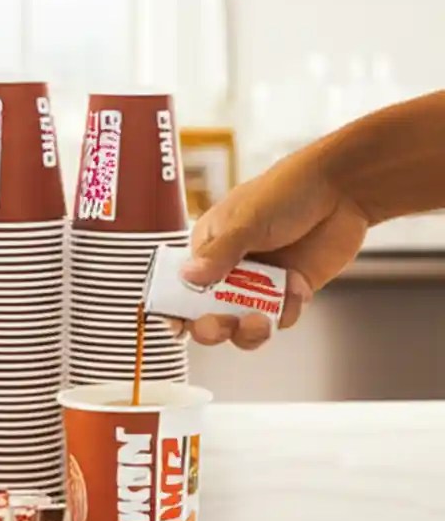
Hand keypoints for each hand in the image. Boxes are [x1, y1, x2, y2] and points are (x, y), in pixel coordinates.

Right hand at [174, 152, 369, 348]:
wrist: (343, 189)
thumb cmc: (287, 191)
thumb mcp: (246, 220)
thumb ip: (219, 254)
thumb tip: (188, 278)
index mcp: (209, 247)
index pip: (182, 285)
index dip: (177, 307)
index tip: (179, 325)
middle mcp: (231, 268)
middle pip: (208, 312)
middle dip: (211, 326)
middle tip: (219, 325)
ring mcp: (261, 282)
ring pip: (243, 323)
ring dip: (247, 331)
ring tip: (258, 322)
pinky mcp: (290, 291)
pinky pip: (280, 318)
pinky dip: (286, 313)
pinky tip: (297, 291)